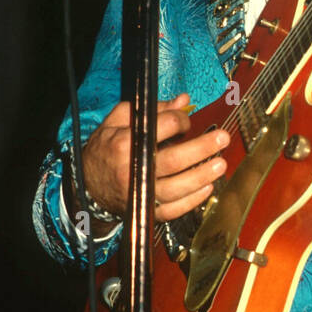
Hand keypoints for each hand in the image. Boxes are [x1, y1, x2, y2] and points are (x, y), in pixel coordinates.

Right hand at [67, 92, 230, 227]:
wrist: (88, 185)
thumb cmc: (106, 148)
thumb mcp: (119, 120)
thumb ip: (154, 109)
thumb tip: (184, 101)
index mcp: (124, 143)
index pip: (162, 128)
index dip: (180, 121)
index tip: (187, 121)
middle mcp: (133, 169)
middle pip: (174, 160)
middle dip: (202, 148)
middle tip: (222, 138)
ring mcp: (140, 193)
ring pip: (177, 188)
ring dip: (202, 176)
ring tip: (220, 164)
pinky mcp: (146, 210)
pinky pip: (173, 209)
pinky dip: (192, 201)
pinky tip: (207, 188)